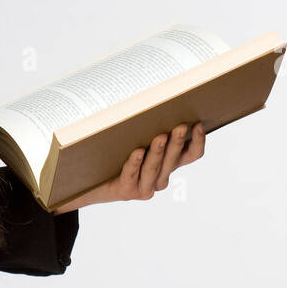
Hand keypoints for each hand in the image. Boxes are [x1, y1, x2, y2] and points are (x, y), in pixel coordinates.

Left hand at [53, 122, 205, 210]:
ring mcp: (144, 187)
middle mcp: (159, 178)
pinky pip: (132, 174)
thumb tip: (156, 96)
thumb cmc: (112, 156)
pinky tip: (137, 151)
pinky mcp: (127, 191)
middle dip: (177, 142)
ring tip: (160, 136)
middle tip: (181, 126)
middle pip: (174, 160)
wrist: (88, 182)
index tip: (199, 124)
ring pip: (154, 167)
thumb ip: (149, 127)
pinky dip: (135, 162)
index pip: (191, 155)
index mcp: (167, 165)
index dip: (198, 141)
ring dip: (159, 151)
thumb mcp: (134, 139)